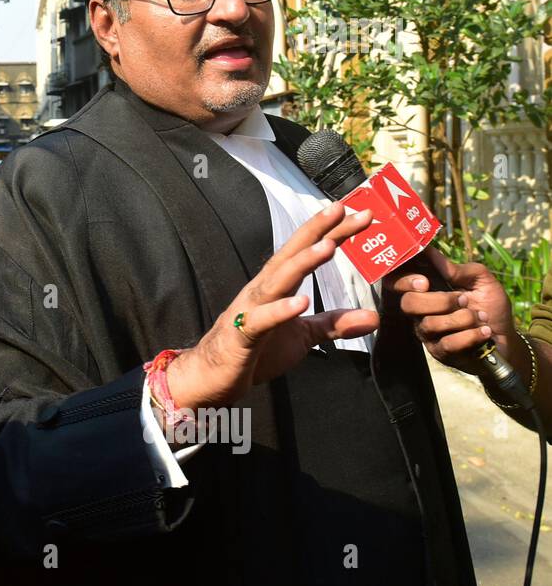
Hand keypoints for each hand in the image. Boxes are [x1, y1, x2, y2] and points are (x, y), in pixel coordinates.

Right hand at [165, 202, 380, 411]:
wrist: (213, 375)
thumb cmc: (255, 350)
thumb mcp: (302, 335)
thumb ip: (334, 324)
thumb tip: (373, 317)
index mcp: (278, 286)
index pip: (306, 251)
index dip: (331, 232)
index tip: (359, 214)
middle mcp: (263, 289)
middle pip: (291, 254)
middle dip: (318, 231)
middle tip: (344, 210)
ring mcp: (251, 310)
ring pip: (278, 280)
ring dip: (302, 262)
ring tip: (328, 247)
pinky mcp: (243, 335)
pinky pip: (262, 320)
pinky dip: (281, 310)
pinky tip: (301, 302)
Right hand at [389, 248, 516, 377]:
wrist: (506, 338)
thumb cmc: (490, 306)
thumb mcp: (482, 282)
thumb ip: (460, 269)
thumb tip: (431, 252)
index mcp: (426, 292)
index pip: (396, 283)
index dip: (404, 281)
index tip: (425, 282)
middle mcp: (420, 312)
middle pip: (409, 304)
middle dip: (440, 300)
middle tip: (463, 300)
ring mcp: (428, 334)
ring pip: (431, 324)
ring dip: (463, 319)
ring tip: (480, 318)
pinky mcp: (440, 352)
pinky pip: (448, 343)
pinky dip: (471, 335)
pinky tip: (484, 331)